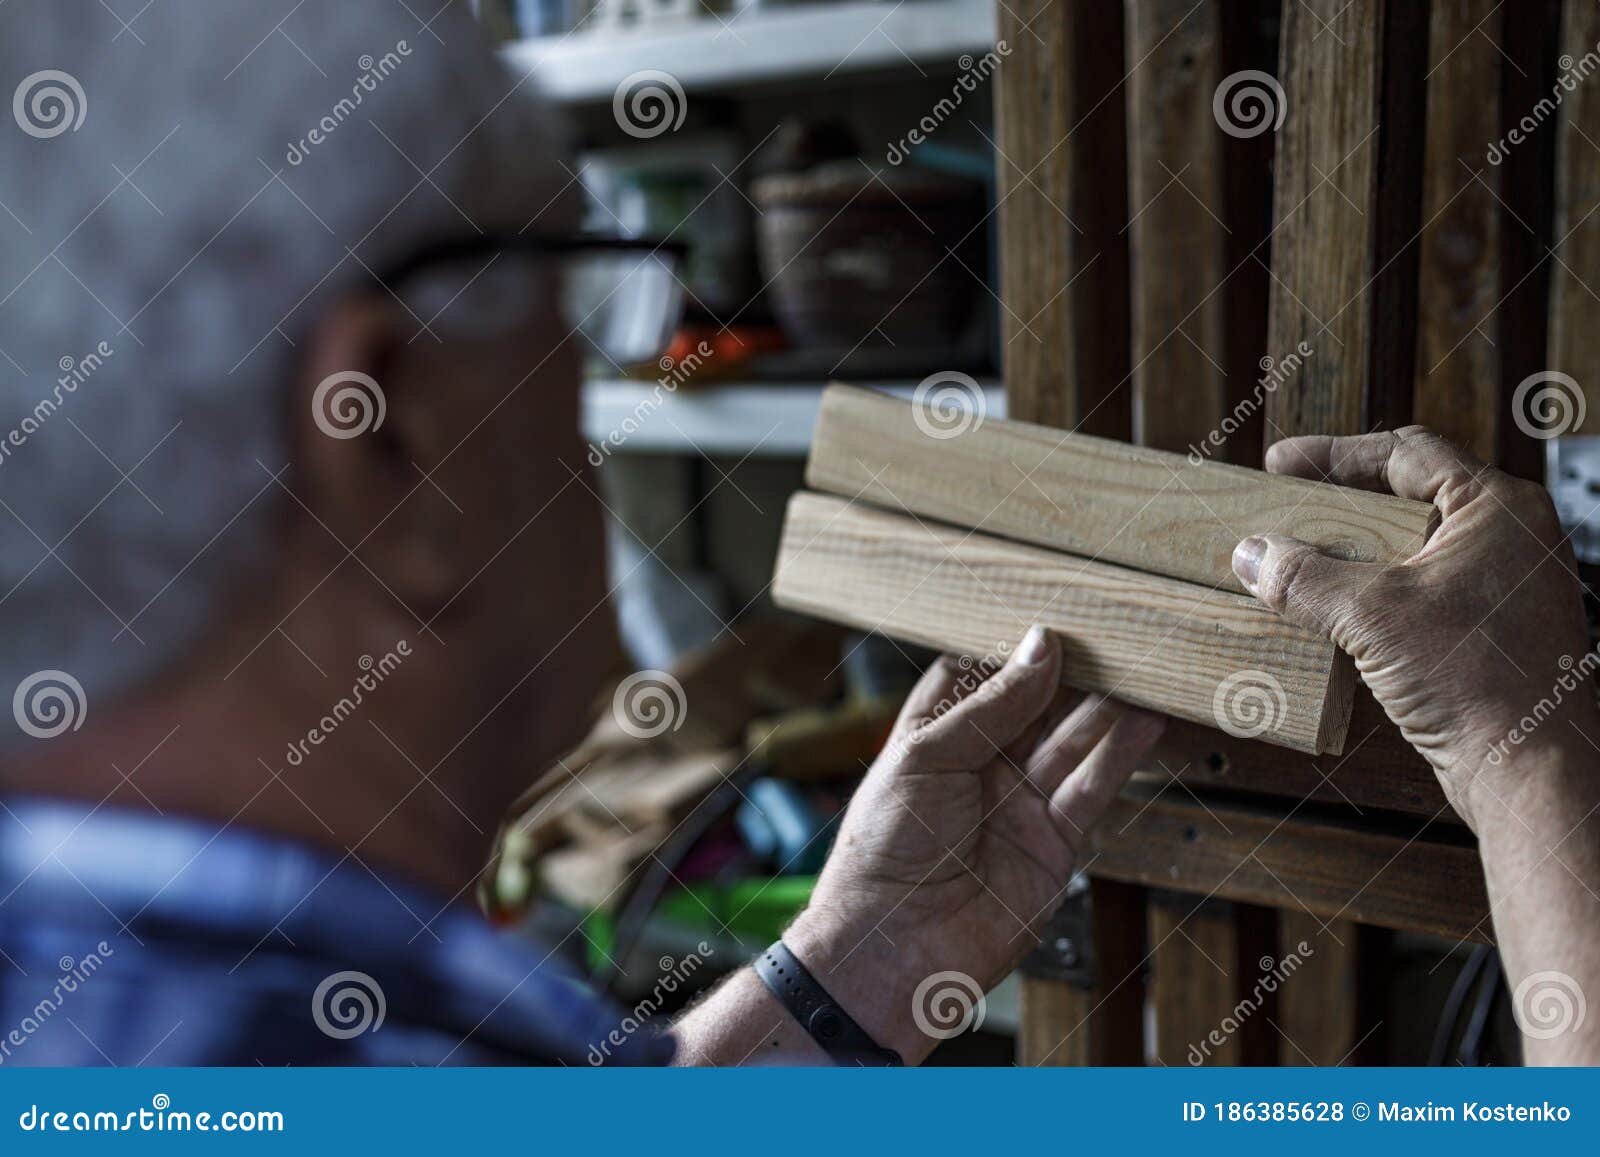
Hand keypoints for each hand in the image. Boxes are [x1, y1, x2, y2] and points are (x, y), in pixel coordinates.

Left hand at [785, 626, 1163, 1062]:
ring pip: (1071, 742)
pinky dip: (1120, 755)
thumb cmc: (883, 848)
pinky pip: (1090, 789)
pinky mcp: (1052, 843)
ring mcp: (1018, 803)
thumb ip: (992, 704)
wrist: (893, 947)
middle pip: (1036, 706)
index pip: (979, 675)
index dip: (1014, 648)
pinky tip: (1145, 721)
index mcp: (934, 736)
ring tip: (1144, 669)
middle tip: (1115, 634)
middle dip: (1073, 672)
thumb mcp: (927, 756)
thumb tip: (1041, 645)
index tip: (1055, 614)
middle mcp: (979, 765)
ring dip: (1107, 708)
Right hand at [1231, 426, 1599, 832]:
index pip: (1406, 453)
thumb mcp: (1372, 615)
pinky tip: (1330, 612)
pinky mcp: (1490, 632)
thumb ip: (1305, 576)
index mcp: (1497, 509)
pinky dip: (1372, 593)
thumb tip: (1252, 553)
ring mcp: (1504, 587)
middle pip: (1408, 496)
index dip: (1335, 453)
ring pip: (1411, 548)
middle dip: (1339, 502)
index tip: (1281, 463)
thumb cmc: (1478, 681)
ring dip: (1352, 552)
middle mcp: (1510, 539)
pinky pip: (1419, 592)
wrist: (1530, 772)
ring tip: (1297, 560)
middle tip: (1284, 506)